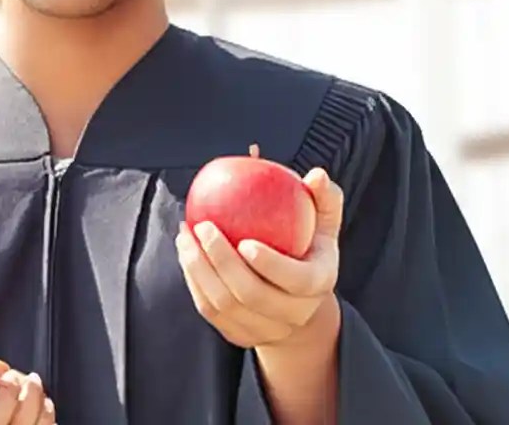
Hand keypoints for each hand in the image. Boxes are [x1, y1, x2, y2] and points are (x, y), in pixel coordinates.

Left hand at [175, 167, 343, 349]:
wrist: (300, 301)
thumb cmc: (310, 248)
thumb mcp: (324, 222)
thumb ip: (323, 197)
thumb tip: (315, 174)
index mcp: (318, 285)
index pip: (295, 280)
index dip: (271, 265)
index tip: (244, 241)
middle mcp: (293, 314)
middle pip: (251, 295)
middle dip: (222, 262)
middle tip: (203, 226)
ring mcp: (265, 330)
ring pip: (223, 305)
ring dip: (198, 269)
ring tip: (185, 234)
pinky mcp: (239, 335)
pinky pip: (209, 310)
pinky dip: (193, 280)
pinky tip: (184, 250)